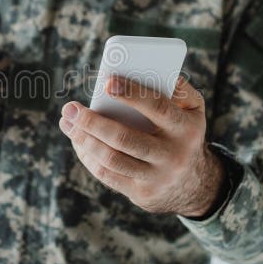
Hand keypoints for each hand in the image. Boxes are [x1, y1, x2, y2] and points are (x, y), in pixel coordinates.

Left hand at [58, 75, 224, 216]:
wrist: (195, 183)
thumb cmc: (183, 131)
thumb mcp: (192, 108)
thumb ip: (176, 87)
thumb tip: (143, 70)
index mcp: (186, 128)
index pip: (157, 108)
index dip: (132, 94)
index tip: (106, 82)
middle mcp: (173, 156)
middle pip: (126, 139)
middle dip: (93, 123)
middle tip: (70, 108)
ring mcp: (157, 177)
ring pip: (112, 159)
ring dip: (84, 140)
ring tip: (67, 123)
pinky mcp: (141, 193)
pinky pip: (108, 175)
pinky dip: (89, 157)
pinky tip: (77, 141)